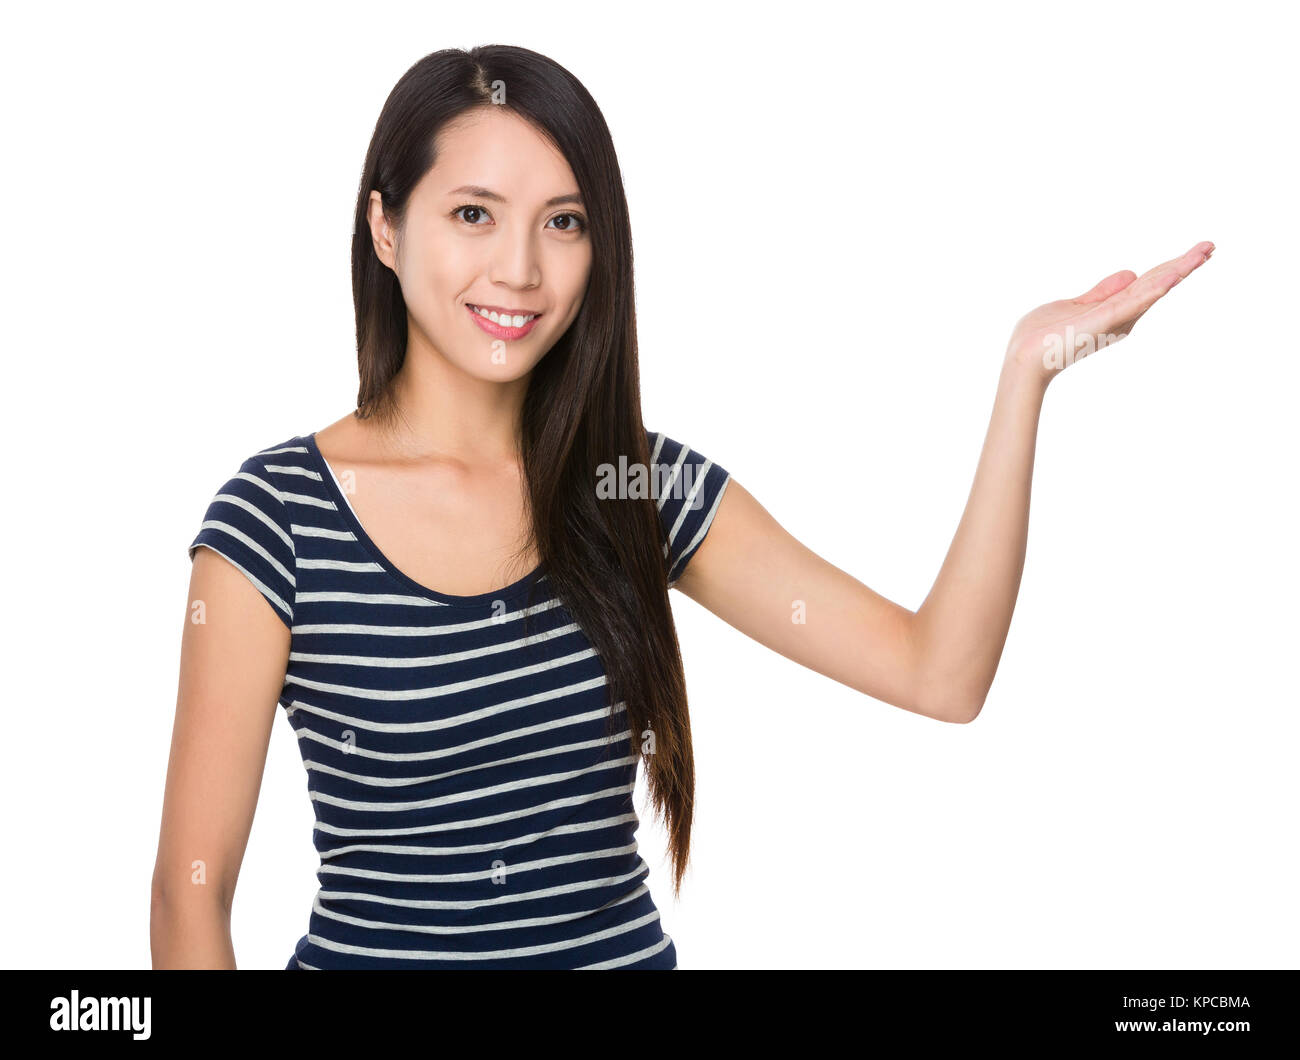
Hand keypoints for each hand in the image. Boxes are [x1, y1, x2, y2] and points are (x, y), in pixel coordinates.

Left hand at [1004, 240, 1214, 388]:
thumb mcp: (1077, 305)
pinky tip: (1171, 277)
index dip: (1172, 266)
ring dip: (1178, 271)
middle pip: (1157, 284)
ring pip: (1152, 290)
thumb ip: (1103, 292)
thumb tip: (1131, 273)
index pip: (1148, 283)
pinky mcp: (1103, 322)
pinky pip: (1131, 304)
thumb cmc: (1043, 336)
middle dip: (1184, 265)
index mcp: (1115, 310)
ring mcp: (1114, 319)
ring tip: (1203, 253)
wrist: (1024, 357)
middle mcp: (1121, 317)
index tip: (1198, 250)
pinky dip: (1152, 290)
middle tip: (1212, 246)